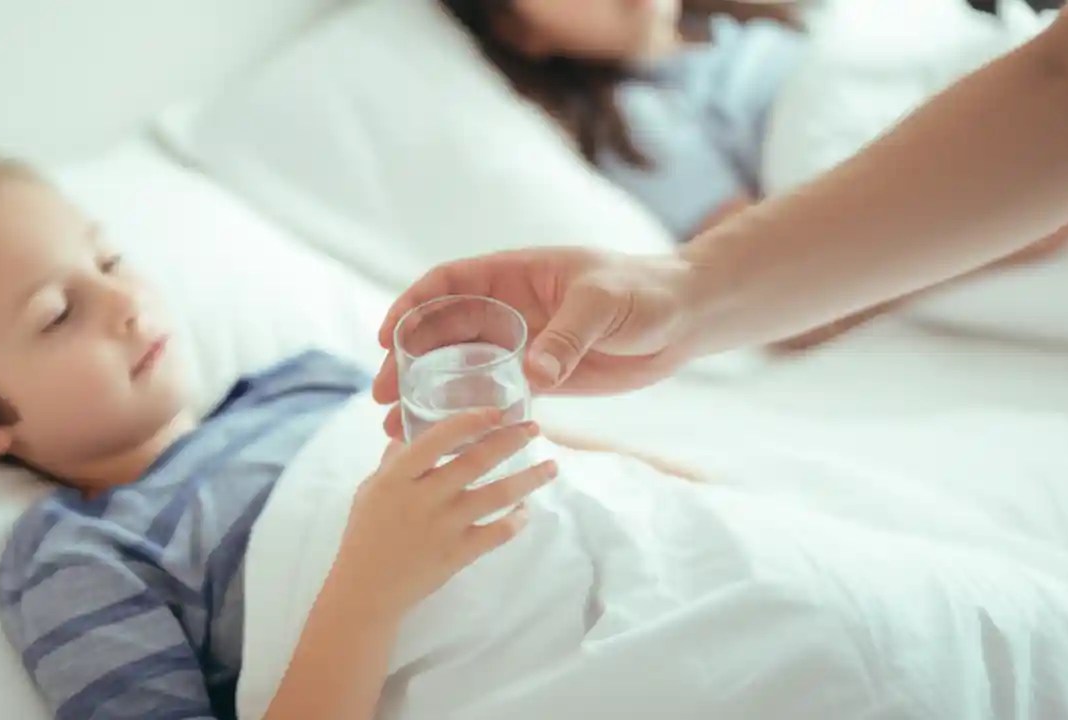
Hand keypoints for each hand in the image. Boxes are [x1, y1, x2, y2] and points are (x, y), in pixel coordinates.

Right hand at [333, 409, 557, 620]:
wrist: (366, 590)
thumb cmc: (365, 535)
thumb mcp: (370, 490)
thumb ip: (392, 463)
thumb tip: (406, 438)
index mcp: (399, 477)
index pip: (437, 439)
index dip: (469, 422)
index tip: (495, 411)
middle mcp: (425, 497)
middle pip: (476, 461)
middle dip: (510, 440)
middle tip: (535, 427)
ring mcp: (445, 526)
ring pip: (496, 496)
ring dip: (528, 479)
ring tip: (552, 467)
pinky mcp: (458, 554)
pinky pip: (497, 533)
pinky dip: (516, 521)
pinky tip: (526, 510)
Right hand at [373, 248, 701, 437]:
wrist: (685, 319)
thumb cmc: (645, 292)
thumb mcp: (604, 304)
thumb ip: (567, 336)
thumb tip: (532, 374)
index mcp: (514, 275)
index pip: (448, 284)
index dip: (411, 306)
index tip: (387, 336)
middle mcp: (509, 309)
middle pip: (443, 332)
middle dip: (407, 361)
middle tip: (382, 394)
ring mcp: (522, 344)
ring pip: (462, 369)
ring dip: (429, 395)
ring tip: (398, 426)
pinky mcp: (542, 378)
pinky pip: (496, 397)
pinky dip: (471, 416)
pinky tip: (448, 440)